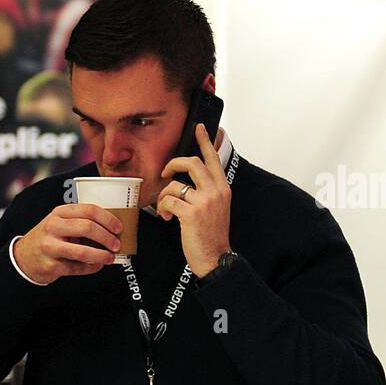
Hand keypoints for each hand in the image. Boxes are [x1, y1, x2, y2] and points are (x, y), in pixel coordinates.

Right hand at [11, 203, 121, 284]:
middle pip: (87, 228)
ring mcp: (50, 246)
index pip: (89, 210)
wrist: (24, 257)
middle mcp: (53, 227)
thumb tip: (111, 229)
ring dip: (102, 256)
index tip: (118, 228)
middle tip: (116, 245)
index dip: (108, 219)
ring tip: (110, 258)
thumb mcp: (61, 223)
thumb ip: (81, 222)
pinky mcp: (51, 265)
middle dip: (107, 238)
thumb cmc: (49, 238)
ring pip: (83, 251)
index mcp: (59, 212)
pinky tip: (96, 266)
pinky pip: (77, 268)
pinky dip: (91, 268)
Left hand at [156, 124, 231, 277]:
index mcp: (223, 188)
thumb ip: (205, 192)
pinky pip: (168, 201)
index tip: (198, 128)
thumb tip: (184, 182)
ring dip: (163, 197)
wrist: (215, 256)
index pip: (213, 159)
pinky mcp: (192, 214)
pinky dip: (162, 208)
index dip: (204, 141)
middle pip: (192, 163)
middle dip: (173, 164)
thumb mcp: (215, 208)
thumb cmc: (211, 234)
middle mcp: (216, 191)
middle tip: (165, 174)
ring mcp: (205, 202)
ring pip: (174, 185)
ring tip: (165, 210)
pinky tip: (166, 218)